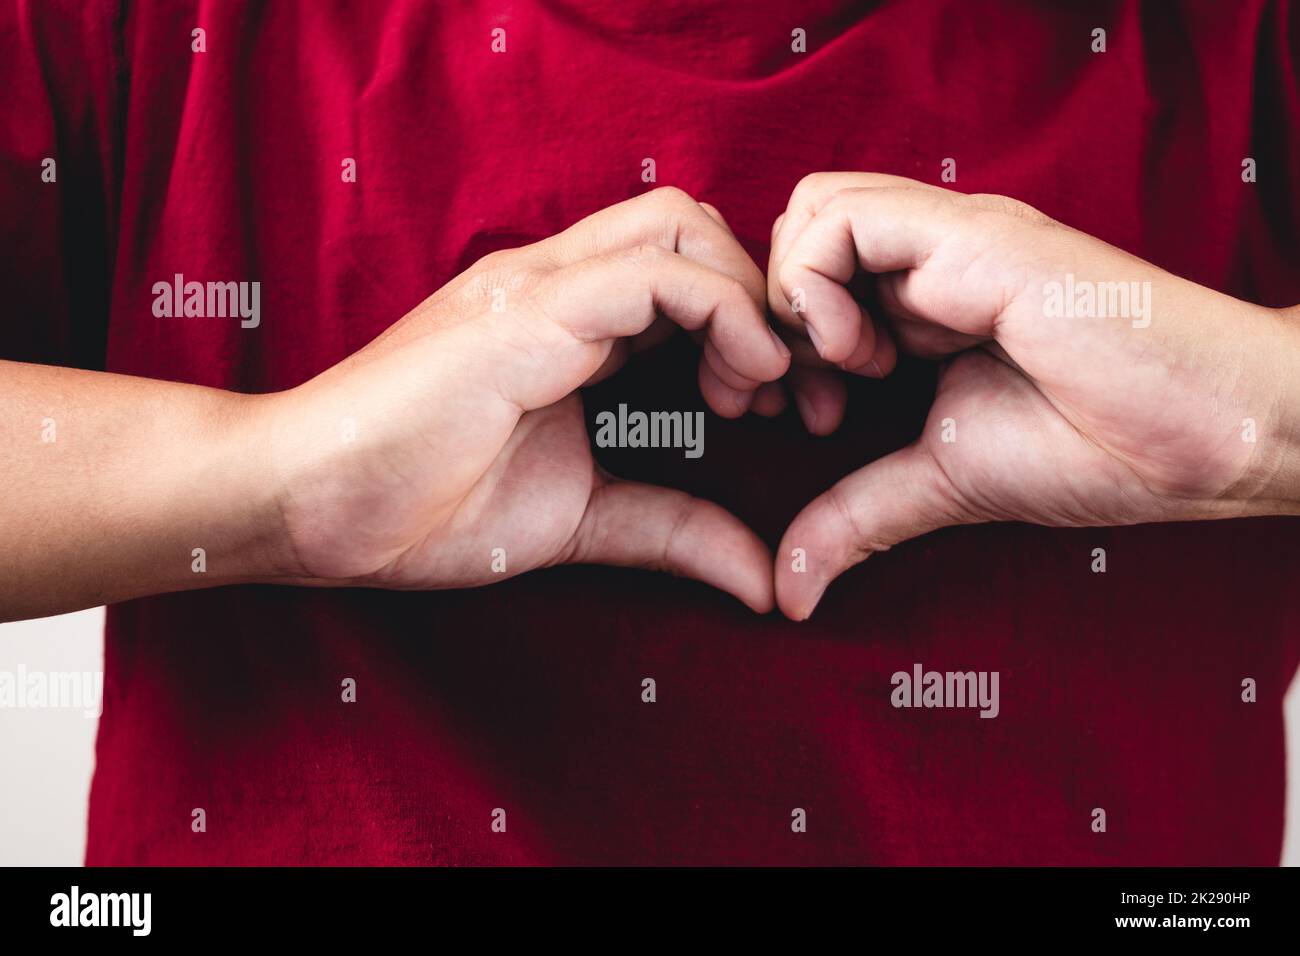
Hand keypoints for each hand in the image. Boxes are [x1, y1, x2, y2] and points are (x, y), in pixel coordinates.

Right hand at [262, 187, 790, 610]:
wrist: (305, 506)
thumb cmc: (421, 506)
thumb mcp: (581, 519)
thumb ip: (674, 530)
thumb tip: (765, 579)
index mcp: (568, 321)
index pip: (686, 270)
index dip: (754, 324)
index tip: (782, 407)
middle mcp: (557, 284)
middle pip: (694, 225)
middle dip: (767, 298)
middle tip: (794, 392)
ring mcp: (537, 288)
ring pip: (682, 228)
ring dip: (751, 299)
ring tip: (762, 388)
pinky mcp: (523, 313)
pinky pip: (651, 274)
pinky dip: (721, 313)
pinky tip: (740, 379)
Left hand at [766, 173, 1299, 619]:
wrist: (1209, 433)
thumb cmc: (1098, 448)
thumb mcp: (942, 481)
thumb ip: (856, 516)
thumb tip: (790, 593)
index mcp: (923, 296)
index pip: (806, 270)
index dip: (772, 341)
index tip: (795, 415)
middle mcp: (929, 254)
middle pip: (795, 227)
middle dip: (765, 314)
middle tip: (795, 393)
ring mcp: (949, 237)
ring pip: (810, 208)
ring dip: (792, 296)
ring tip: (847, 371)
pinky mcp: (973, 235)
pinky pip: (841, 219)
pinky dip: (816, 287)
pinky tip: (865, 355)